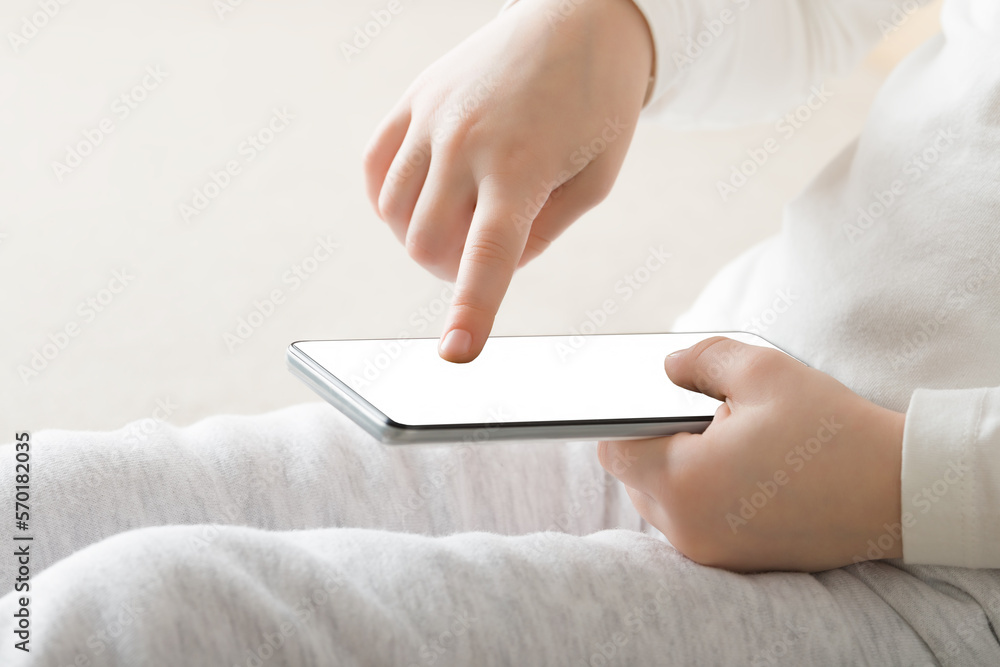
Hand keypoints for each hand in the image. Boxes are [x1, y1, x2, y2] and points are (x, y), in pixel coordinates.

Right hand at [363, 0, 652, 361]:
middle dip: (451, 270)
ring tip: (460, 217)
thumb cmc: (600, 102)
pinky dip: (390, 199)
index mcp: (523, 164)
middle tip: (484, 251)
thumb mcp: (595, 178)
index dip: (473, 311)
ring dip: (421, 237)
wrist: (580, 17)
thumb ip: (542, 232)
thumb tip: (490, 265)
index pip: (490, 255)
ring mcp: (432, 116)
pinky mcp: (414, 98)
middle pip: (426, 245)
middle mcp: (466, 140)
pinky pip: (374, 169)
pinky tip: (424, 195)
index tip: (456, 355)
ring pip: (393, 214)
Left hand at [599, 337, 905, 571]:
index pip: (614, 452)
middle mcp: (689, 529)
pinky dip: (705, 495)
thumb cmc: (831, 431)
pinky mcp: (736, 562)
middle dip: (656, 443)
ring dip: (680, 470)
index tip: (638, 402)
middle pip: (636, 478)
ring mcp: (712, 552)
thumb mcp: (763, 370)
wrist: (900, 492)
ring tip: (727, 441)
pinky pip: (695, 522)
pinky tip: (742, 469)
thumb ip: (699, 358)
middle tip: (701, 416)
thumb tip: (666, 365)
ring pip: (664, 502)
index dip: (622, 421)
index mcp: (684, 483)